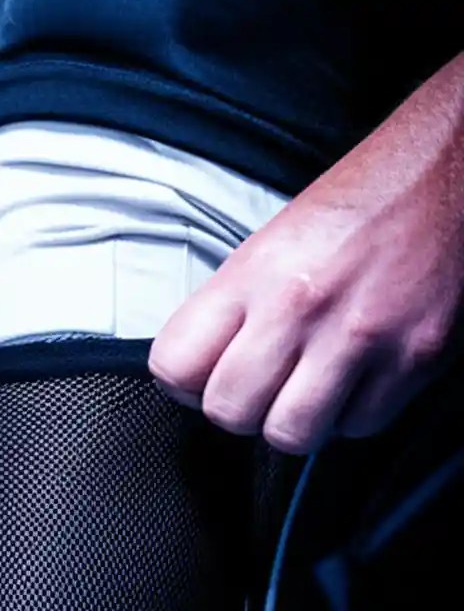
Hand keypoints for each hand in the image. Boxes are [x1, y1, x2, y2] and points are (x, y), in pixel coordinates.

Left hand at [149, 186, 462, 454]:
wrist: (443, 176)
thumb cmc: (355, 208)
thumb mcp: (267, 245)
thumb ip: (229, 309)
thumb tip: (198, 371)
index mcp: (252, 274)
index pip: (173, 365)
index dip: (181, 383)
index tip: (199, 376)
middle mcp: (299, 307)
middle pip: (229, 411)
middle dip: (236, 409)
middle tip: (255, 387)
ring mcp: (358, 337)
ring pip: (290, 434)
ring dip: (291, 422)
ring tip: (302, 390)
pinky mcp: (412, 359)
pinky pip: (358, 426)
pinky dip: (350, 415)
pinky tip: (352, 380)